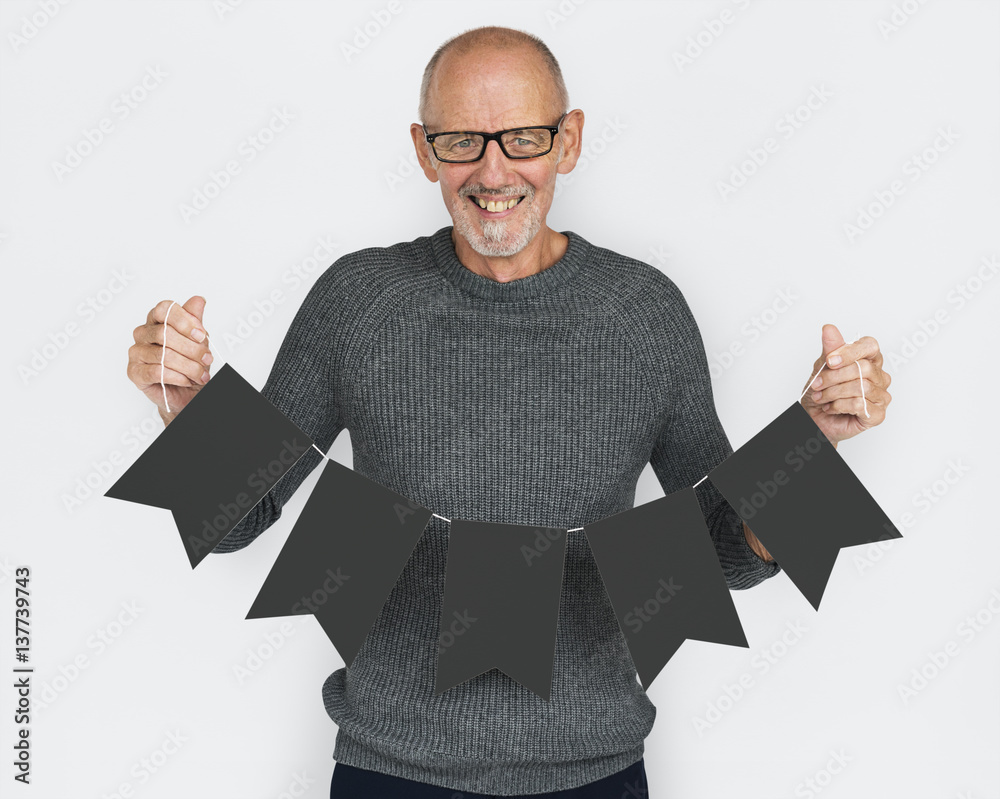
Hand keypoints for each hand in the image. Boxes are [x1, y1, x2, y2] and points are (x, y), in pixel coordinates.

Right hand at [128, 296, 211, 422]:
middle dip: (192, 349)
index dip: (185, 321)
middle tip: (207, 359)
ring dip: (189, 367)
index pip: (165, 309)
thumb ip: (195, 320)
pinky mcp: (134, 372)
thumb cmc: (189, 362)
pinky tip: (186, 380)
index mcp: (157, 320)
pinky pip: (157, 372)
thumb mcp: (197, 340)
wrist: (186, 391)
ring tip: (200, 374)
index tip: (201, 336)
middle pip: (165, 333)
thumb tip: (198, 300)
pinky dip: (178, 377)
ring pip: (163, 355)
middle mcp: (143, 333)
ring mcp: (136, 352)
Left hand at [800, 324, 891, 444]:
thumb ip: (830, 349)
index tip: (829, 361)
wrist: (814, 418)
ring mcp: (881, 396)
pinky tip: (831, 407)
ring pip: (862, 387)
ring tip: (821, 398)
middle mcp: (879, 376)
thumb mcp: (822, 367)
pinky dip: (839, 406)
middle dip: (833, 377)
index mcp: (869, 360)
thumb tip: (829, 328)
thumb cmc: (822, 392)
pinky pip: (860, 405)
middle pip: (863, 368)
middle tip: (817, 385)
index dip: (849, 352)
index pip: (870, 346)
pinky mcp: (878, 414)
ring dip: (833, 393)